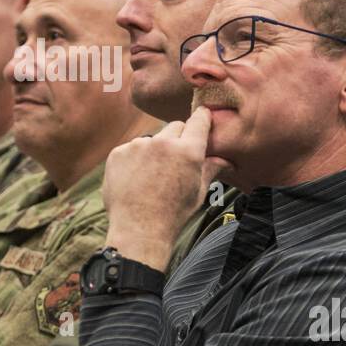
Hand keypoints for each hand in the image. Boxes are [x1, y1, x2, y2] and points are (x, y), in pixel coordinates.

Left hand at [101, 106, 214, 270]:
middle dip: (178, 138)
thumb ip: (210, 169)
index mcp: (188, 151)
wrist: (139, 230)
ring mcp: (137, 146)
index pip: (199, 120)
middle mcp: (163, 143)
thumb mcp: (198, 192)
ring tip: (152, 176)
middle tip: (176, 160)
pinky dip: (134, 159)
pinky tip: (135, 179)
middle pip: (175, 127)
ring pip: (152, 138)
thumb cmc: (173, 214)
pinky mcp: (118, 153)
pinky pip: (131, 148)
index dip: (202, 117)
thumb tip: (227, 161)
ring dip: (155, 150)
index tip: (203, 116)